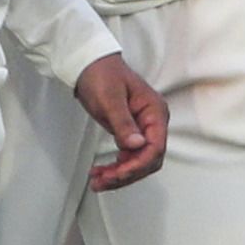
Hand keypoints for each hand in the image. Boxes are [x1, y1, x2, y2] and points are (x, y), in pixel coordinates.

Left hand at [75, 52, 168, 191]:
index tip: (118, 173)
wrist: (89, 64)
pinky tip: (102, 172)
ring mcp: (143, 128)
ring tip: (97, 181)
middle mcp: (153, 122)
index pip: (155, 147)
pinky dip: (116, 167)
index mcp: (154, 111)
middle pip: (149, 159)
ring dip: (120, 175)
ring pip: (139, 162)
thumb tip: (137, 145)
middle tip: (103, 181)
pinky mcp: (131, 132)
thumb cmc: (101, 74)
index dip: (138, 164)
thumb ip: (124, 123)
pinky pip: (129, 157)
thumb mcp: (110, 99)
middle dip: (127, 174)